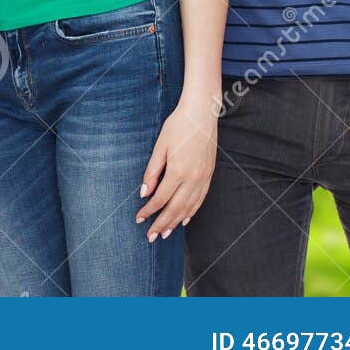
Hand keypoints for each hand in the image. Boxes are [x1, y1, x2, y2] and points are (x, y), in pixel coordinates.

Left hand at [135, 93, 215, 240]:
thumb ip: (152, 171)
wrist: (202, 113)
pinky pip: (200, 200)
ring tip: (165, 233)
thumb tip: (144, 193)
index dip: (149, 211)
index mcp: (178, 171)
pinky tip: (184, 219)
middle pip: (176, 209)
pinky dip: (191, 212)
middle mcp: (193, 178)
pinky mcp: (209, 175)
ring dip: (176, 222)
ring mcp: (203, 178)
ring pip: (189, 208)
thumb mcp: (160, 146)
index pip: (161, 198)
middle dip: (162, 224)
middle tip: (151, 237)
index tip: (139, 219)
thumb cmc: (178, 126)